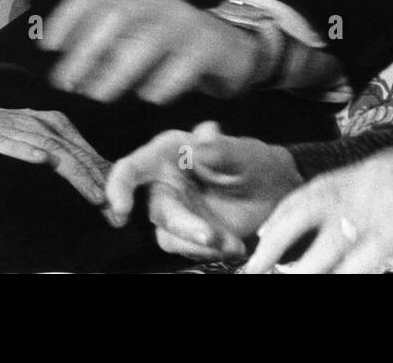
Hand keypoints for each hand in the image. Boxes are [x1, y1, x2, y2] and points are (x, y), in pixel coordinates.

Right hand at [0, 88, 113, 212]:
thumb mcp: (26, 139)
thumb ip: (51, 156)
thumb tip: (80, 186)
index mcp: (51, 124)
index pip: (86, 153)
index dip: (105, 178)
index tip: (122, 206)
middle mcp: (39, 123)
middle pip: (78, 154)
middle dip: (100, 183)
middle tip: (118, 212)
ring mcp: (16, 127)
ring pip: (55, 151)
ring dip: (78, 175)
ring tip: (97, 198)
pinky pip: (15, 143)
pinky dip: (31, 152)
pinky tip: (45, 162)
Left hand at [41, 0, 258, 102]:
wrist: (229, 47)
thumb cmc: (169, 48)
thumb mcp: (133, 40)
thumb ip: (102, 50)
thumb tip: (64, 71)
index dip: (67, 20)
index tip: (48, 47)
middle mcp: (156, 2)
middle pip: (118, 15)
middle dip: (87, 50)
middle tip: (68, 83)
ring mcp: (185, 22)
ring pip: (149, 40)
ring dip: (119, 70)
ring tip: (99, 96)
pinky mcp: (208, 46)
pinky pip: (184, 64)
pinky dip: (163, 82)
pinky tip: (150, 98)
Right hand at [107, 121, 302, 261]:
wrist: (274, 193)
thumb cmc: (254, 162)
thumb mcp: (244, 152)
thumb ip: (221, 148)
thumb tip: (200, 140)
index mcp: (169, 152)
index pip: (132, 168)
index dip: (118, 187)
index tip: (121, 209)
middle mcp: (163, 182)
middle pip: (156, 210)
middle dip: (185, 226)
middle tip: (214, 236)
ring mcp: (173, 211)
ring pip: (168, 236)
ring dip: (199, 243)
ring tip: (234, 243)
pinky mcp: (185, 235)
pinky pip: (185, 249)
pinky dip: (208, 251)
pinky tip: (234, 245)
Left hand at [243, 145, 392, 273]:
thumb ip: (387, 202)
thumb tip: (364, 231)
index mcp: (375, 168)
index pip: (317, 188)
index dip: (286, 215)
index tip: (264, 237)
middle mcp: (373, 177)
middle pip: (309, 206)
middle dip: (276, 238)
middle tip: (254, 265)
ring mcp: (386, 199)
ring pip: (327, 240)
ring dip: (301, 267)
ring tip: (282, 281)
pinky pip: (361, 260)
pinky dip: (344, 276)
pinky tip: (335, 284)